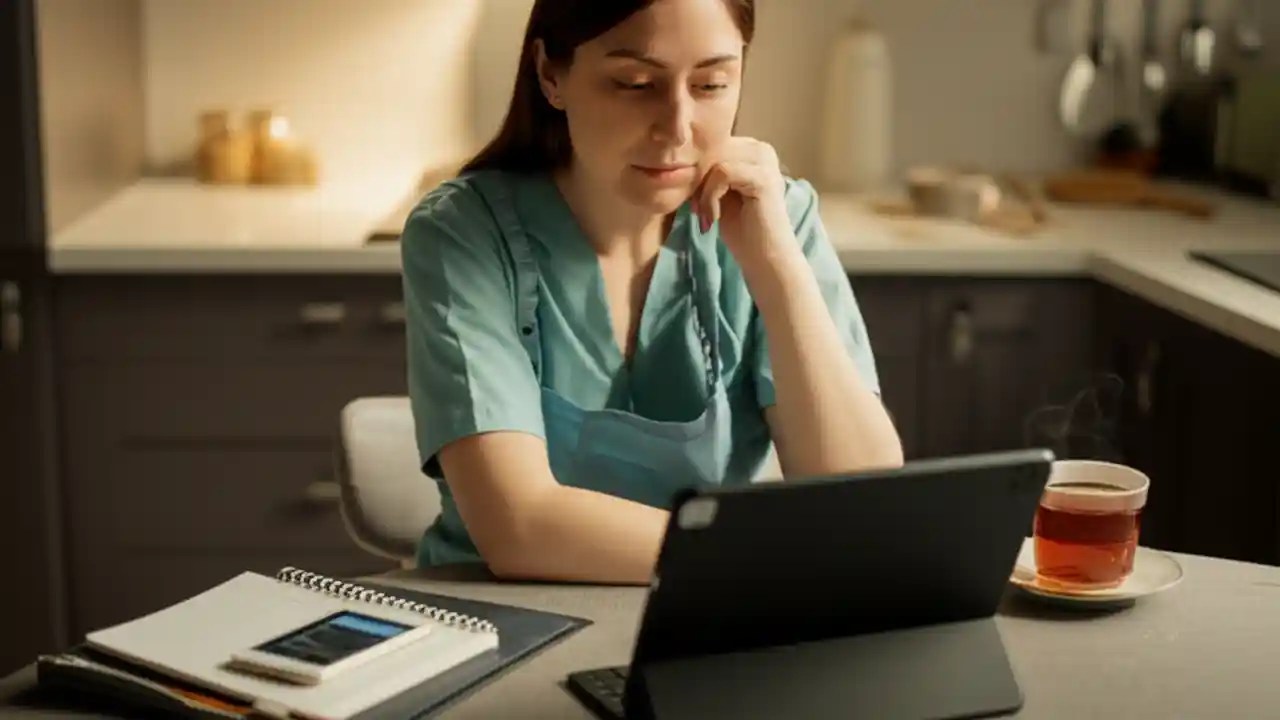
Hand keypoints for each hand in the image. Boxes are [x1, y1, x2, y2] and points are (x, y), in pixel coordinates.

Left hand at [692, 138, 791, 264]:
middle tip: (696, 209)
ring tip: (706, 215)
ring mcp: (765, 161)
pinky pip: (722, 172)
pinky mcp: (762, 177)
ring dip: (702, 190)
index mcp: (751, 149)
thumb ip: (706, 170)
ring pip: (713, 160)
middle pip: (710, 149)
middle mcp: (761, 149)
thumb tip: (677, 157)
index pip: (710, 143)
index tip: (693, 200)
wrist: (765, 258)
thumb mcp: (717, 192)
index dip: (695, 170)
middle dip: (696, 179)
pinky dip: (710, 197)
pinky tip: (714, 217)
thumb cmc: (740, 228)